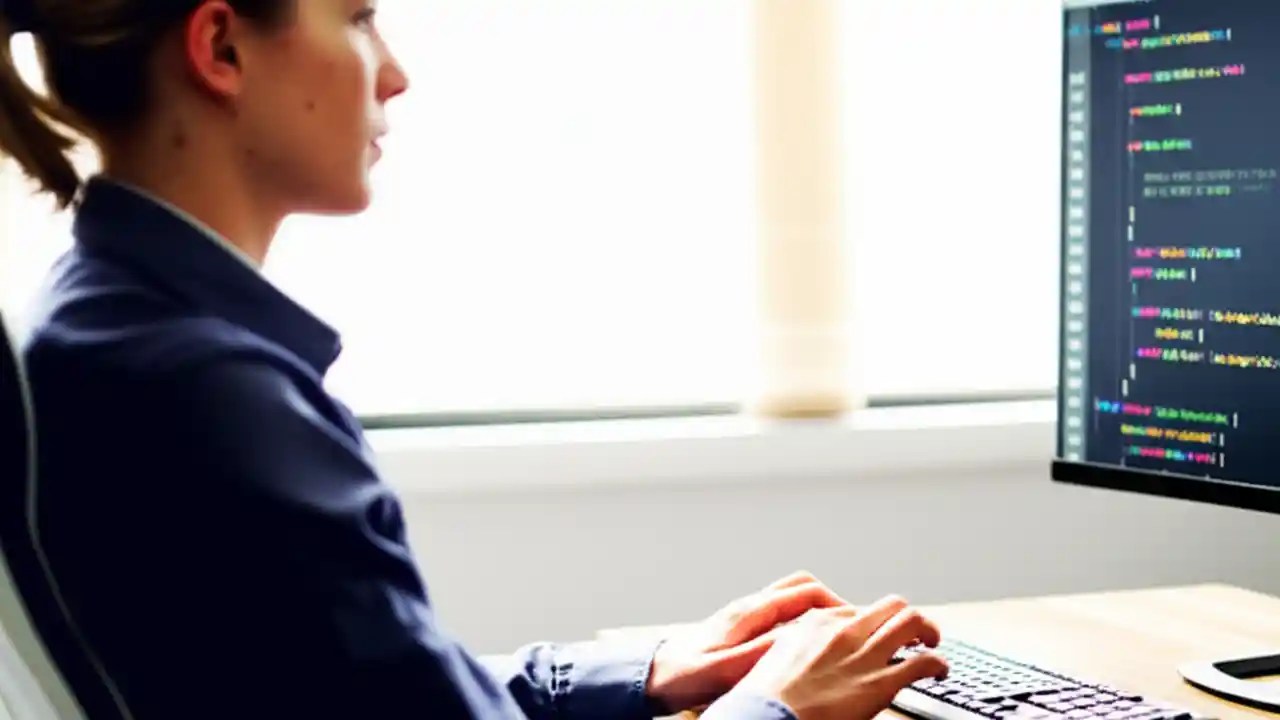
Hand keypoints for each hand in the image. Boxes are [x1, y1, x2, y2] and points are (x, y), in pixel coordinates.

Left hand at [645, 571, 851, 713]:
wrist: (655, 677)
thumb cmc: (683, 674)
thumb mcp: (726, 667)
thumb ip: (762, 650)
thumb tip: (799, 634)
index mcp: (749, 612)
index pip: (806, 592)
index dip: (838, 604)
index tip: (857, 620)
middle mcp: (749, 607)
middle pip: (802, 587)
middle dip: (833, 602)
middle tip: (852, 624)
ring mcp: (746, 616)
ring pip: (792, 599)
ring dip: (818, 610)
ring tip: (835, 634)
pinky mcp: (742, 629)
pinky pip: (782, 615)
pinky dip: (802, 622)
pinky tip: (806, 646)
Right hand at [733, 595, 949, 719]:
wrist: (771, 716)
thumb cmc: (767, 697)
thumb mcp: (773, 657)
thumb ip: (795, 647)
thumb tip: (802, 654)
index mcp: (816, 623)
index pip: (856, 610)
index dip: (870, 622)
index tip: (873, 633)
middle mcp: (844, 631)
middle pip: (889, 606)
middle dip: (905, 616)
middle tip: (913, 631)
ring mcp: (864, 654)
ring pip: (911, 622)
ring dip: (927, 630)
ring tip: (931, 642)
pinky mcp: (882, 682)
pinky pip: (923, 662)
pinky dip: (938, 663)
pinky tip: (939, 671)